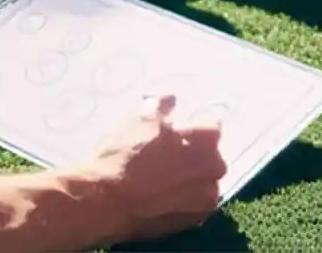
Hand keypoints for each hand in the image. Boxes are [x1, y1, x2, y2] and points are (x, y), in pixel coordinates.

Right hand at [89, 95, 226, 244]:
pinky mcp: (193, 221)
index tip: (177, 130)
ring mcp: (206, 199)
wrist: (107, 202)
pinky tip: (159, 194)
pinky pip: (192, 203)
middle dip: (194, 154)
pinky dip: (181, 198)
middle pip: (209, 156)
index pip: (210, 127)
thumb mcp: (141, 120)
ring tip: (160, 177)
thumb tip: (171, 99)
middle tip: (166, 154)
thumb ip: (162, 107)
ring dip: (189, 178)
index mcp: (207, 141)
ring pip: (202, 181)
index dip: (192, 127)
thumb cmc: (126, 156)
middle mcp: (214, 170)